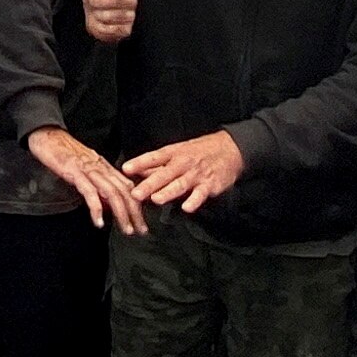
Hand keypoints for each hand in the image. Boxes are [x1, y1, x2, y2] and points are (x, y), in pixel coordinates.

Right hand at [27, 126, 146, 235]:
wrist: (48, 135)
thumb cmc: (65, 152)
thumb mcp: (86, 167)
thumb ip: (99, 183)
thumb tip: (109, 204)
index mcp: (105, 167)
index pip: (128, 187)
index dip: (138, 205)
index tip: (142, 221)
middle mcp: (101, 168)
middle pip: (124, 192)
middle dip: (135, 213)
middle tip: (141, 230)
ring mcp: (89, 169)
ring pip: (112, 192)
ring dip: (121, 213)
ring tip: (126, 228)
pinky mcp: (75, 172)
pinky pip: (89, 192)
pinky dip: (96, 208)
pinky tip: (99, 221)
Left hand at [81, 0, 135, 43]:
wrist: (95, 11)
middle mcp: (131, 0)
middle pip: (113, 0)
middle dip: (96, 0)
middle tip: (91, 0)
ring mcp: (130, 16)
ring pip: (111, 16)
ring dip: (97, 14)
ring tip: (95, 11)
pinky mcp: (126, 30)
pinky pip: (112, 30)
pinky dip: (101, 27)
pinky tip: (98, 21)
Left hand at [123, 131, 246, 212]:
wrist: (231, 148)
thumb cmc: (200, 151)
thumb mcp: (178, 152)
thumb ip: (158, 165)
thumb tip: (136, 172)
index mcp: (174, 153)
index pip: (154, 157)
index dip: (139, 163)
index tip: (125, 169)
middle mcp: (183, 163)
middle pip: (164, 174)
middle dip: (149, 184)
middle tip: (135, 193)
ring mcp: (197, 174)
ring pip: (180, 184)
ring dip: (168, 192)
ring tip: (156, 199)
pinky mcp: (210, 184)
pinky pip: (201, 194)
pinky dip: (194, 200)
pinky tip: (187, 207)